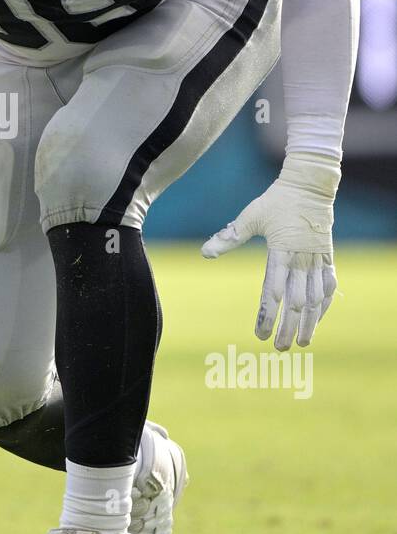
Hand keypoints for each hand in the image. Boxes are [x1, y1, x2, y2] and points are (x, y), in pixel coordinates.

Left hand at [201, 152, 339, 349]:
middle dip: (288, 327)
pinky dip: (324, 305)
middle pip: (296, 302)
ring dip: (310, 322)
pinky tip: (317, 319)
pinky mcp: (327, 257)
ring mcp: (318, 260)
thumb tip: (205, 253)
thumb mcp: (250, 217)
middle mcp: (302, 259)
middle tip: (280, 348)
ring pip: (316, 298)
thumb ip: (229, 237)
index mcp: (281, 252)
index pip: (273, 291)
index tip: (260, 334)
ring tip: (302, 343)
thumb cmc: (277, 200)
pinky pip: (329, 286)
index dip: (267, 315)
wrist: (310, 185)